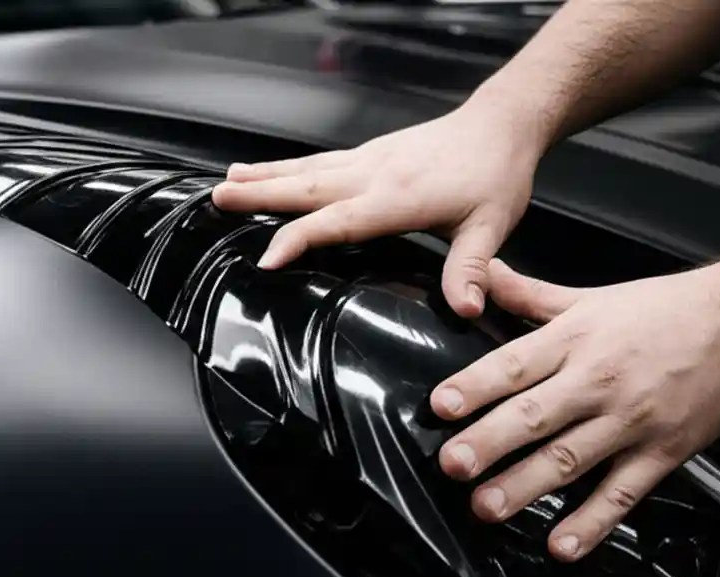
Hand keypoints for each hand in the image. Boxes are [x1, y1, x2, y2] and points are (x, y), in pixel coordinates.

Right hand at [212, 99, 546, 316]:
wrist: (501, 125)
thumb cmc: (495, 175)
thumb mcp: (490, 226)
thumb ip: (471, 268)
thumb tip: (467, 308)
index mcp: (396, 198)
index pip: (336, 221)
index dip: (299, 240)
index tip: (267, 259)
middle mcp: (373, 175)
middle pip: (306, 187)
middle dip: (260, 194)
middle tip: (218, 198)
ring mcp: (368, 161)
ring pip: (306, 170)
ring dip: (264, 177)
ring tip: (226, 182)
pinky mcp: (370, 155)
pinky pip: (318, 162)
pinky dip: (286, 167)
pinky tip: (266, 171)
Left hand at [431, 251, 719, 560]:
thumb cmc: (663, 309)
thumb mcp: (589, 297)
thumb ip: (528, 295)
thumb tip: (481, 274)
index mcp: (574, 340)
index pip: (514, 364)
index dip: (475, 386)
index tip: (441, 406)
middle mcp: (597, 381)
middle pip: (535, 415)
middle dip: (489, 442)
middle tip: (453, 464)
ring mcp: (631, 421)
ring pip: (571, 458)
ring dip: (525, 486)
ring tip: (487, 507)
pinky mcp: (662, 452)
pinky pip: (623, 493)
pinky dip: (592, 522)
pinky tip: (562, 545)